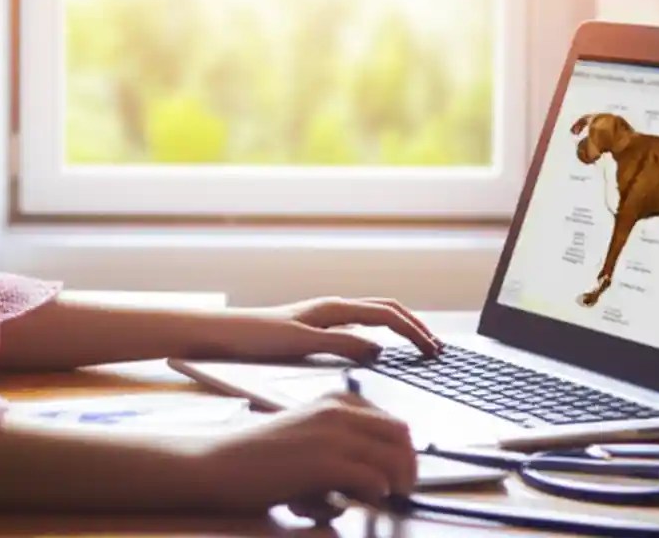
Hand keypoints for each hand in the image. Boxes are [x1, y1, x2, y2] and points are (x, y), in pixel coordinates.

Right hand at [191, 392, 416, 520]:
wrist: (219, 465)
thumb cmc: (259, 458)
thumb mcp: (305, 436)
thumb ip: (341, 445)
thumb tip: (378, 473)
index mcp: (335, 401)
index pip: (393, 423)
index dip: (403, 453)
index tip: (397, 474)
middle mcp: (338, 411)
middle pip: (402, 437)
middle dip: (408, 468)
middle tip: (398, 492)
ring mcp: (332, 435)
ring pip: (394, 459)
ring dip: (393, 485)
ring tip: (376, 500)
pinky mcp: (324, 463)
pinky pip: (374, 480)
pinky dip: (372, 497)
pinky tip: (346, 504)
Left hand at [217, 296, 441, 363]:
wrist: (224, 334)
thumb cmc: (257, 337)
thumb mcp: (303, 344)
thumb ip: (342, 344)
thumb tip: (379, 348)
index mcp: (333, 309)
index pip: (386, 315)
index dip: (414, 332)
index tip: (432, 350)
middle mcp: (332, 308)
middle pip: (385, 309)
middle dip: (414, 325)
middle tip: (435, 346)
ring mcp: (323, 316)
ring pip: (373, 315)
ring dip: (399, 328)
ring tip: (417, 344)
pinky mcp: (314, 328)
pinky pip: (358, 325)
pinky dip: (379, 333)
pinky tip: (378, 349)